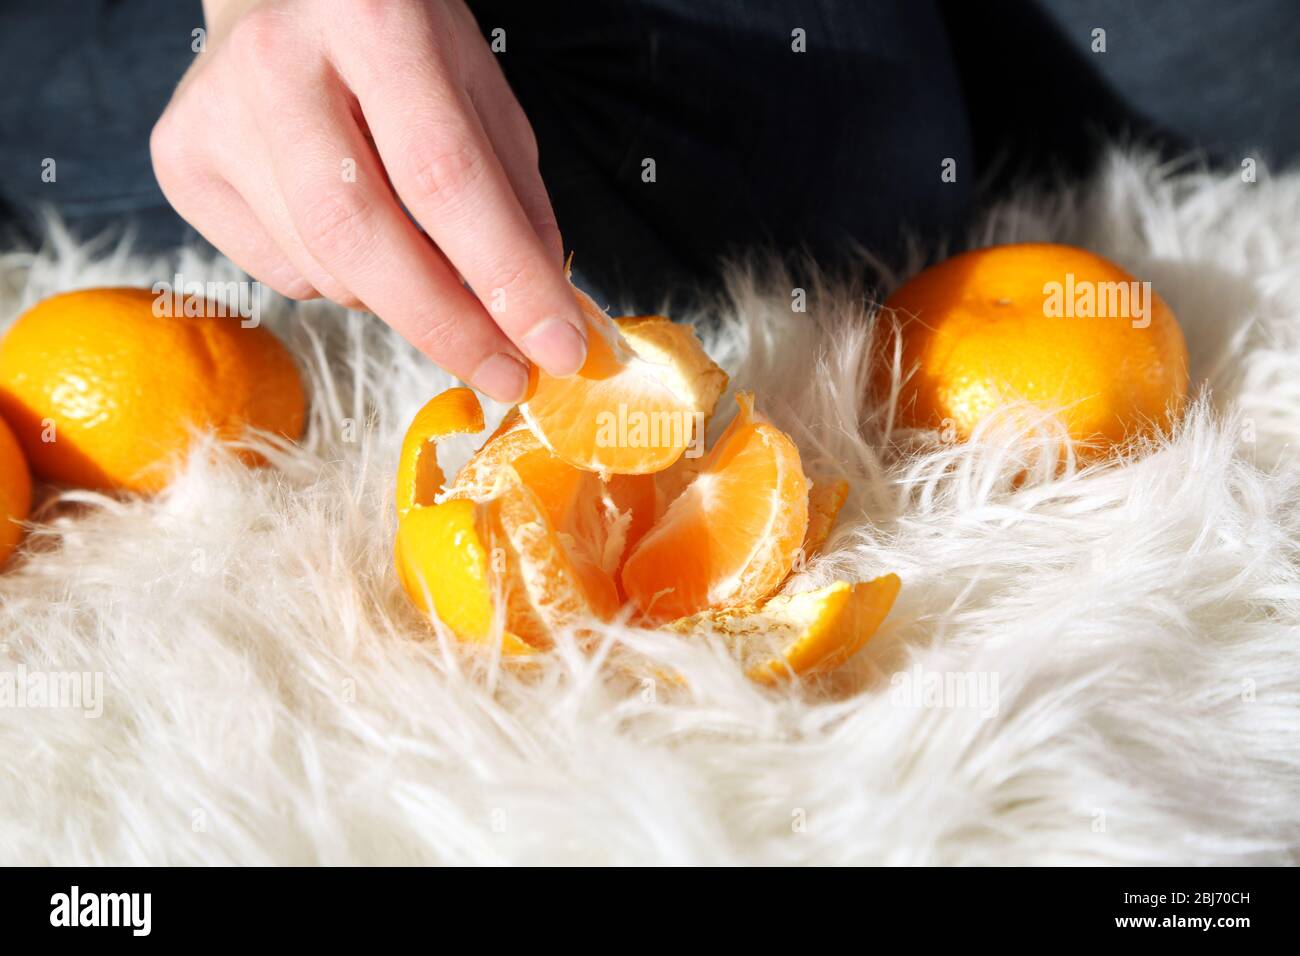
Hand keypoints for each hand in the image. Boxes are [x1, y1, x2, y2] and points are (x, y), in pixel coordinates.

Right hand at [151, 0, 586, 402]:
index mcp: (373, 19)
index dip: (506, 278)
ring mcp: (213, 114)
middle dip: (447, 326)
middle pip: (361, 236)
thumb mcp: (477, 91)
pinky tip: (349, 225)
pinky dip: (341, 281)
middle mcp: (276, 61)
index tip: (556, 349)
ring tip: (418, 250)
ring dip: (398, 297)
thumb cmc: (395, 44)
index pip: (445, 177)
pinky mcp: (179, 161)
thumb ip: (515, 201)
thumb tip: (544, 319)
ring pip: (325, 269)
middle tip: (506, 373)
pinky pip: (283, 275)